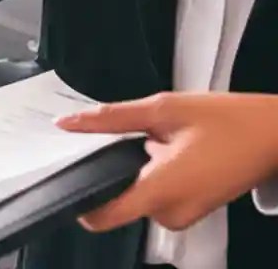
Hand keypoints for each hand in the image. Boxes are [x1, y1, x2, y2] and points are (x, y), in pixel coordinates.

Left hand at [56, 91, 277, 231]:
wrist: (274, 135)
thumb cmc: (229, 121)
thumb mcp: (163, 109)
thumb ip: (110, 118)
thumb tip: (69, 123)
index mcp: (162, 189)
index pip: (104, 216)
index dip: (80, 200)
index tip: (68, 177)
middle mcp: (171, 211)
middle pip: (117, 200)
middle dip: (114, 170)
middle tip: (130, 139)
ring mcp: (183, 215)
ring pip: (136, 197)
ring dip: (135, 171)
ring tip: (156, 142)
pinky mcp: (190, 211)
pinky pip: (155, 197)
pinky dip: (152, 176)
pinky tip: (167, 152)